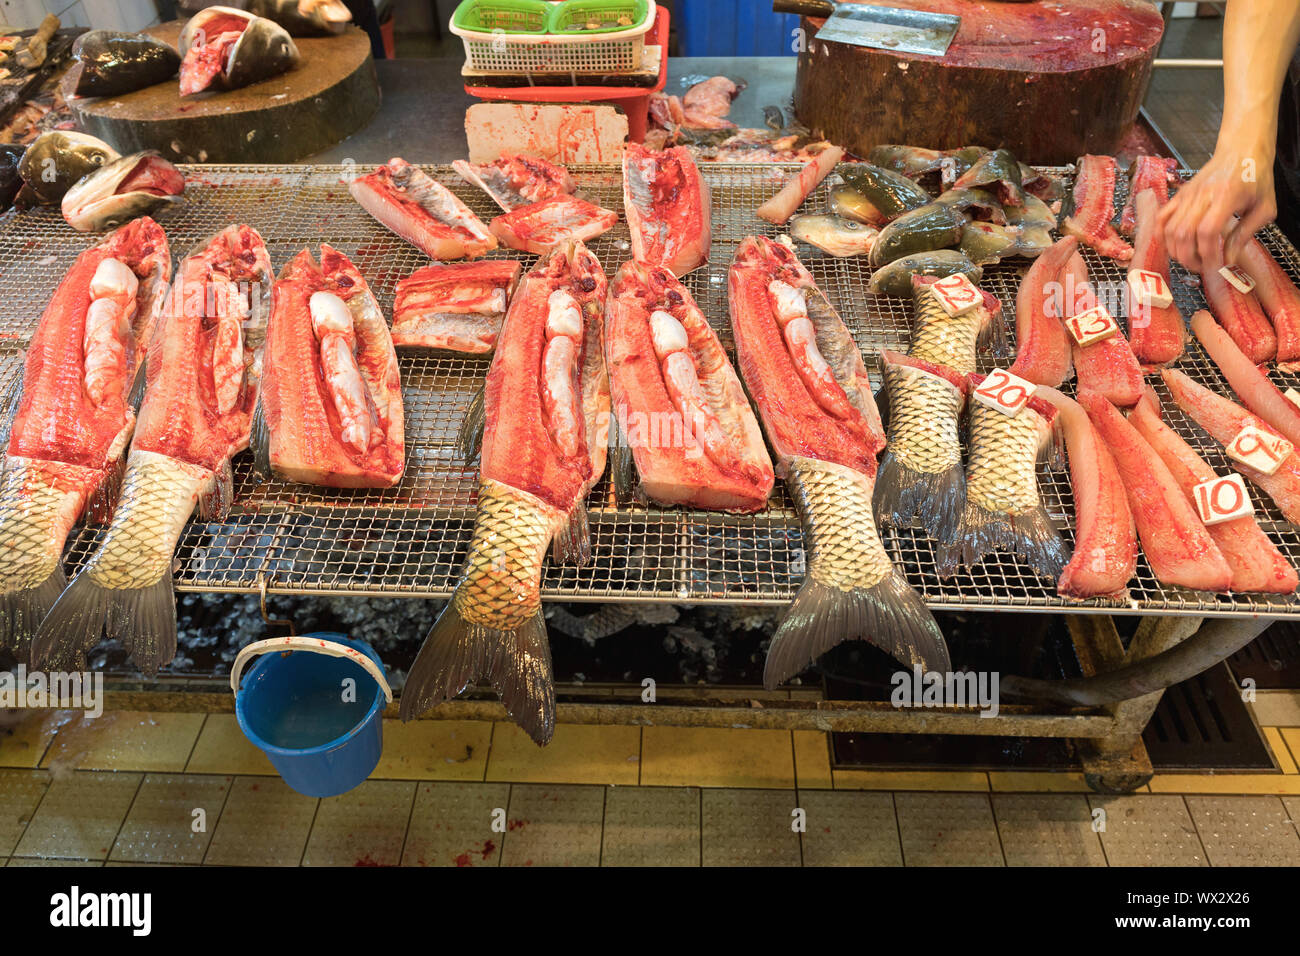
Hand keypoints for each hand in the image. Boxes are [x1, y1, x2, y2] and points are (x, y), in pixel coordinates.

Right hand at [1158, 146, 1276, 272]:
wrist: (1242, 151)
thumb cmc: (1256, 178)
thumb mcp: (1264, 208)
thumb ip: (1245, 234)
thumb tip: (1228, 259)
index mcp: (1226, 196)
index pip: (1207, 231)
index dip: (1208, 254)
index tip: (1216, 265)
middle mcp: (1202, 196)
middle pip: (1184, 234)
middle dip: (1190, 257)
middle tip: (1201, 267)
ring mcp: (1187, 195)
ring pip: (1170, 229)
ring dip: (1176, 250)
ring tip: (1189, 258)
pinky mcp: (1180, 195)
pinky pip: (1162, 218)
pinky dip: (1161, 236)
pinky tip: (1171, 245)